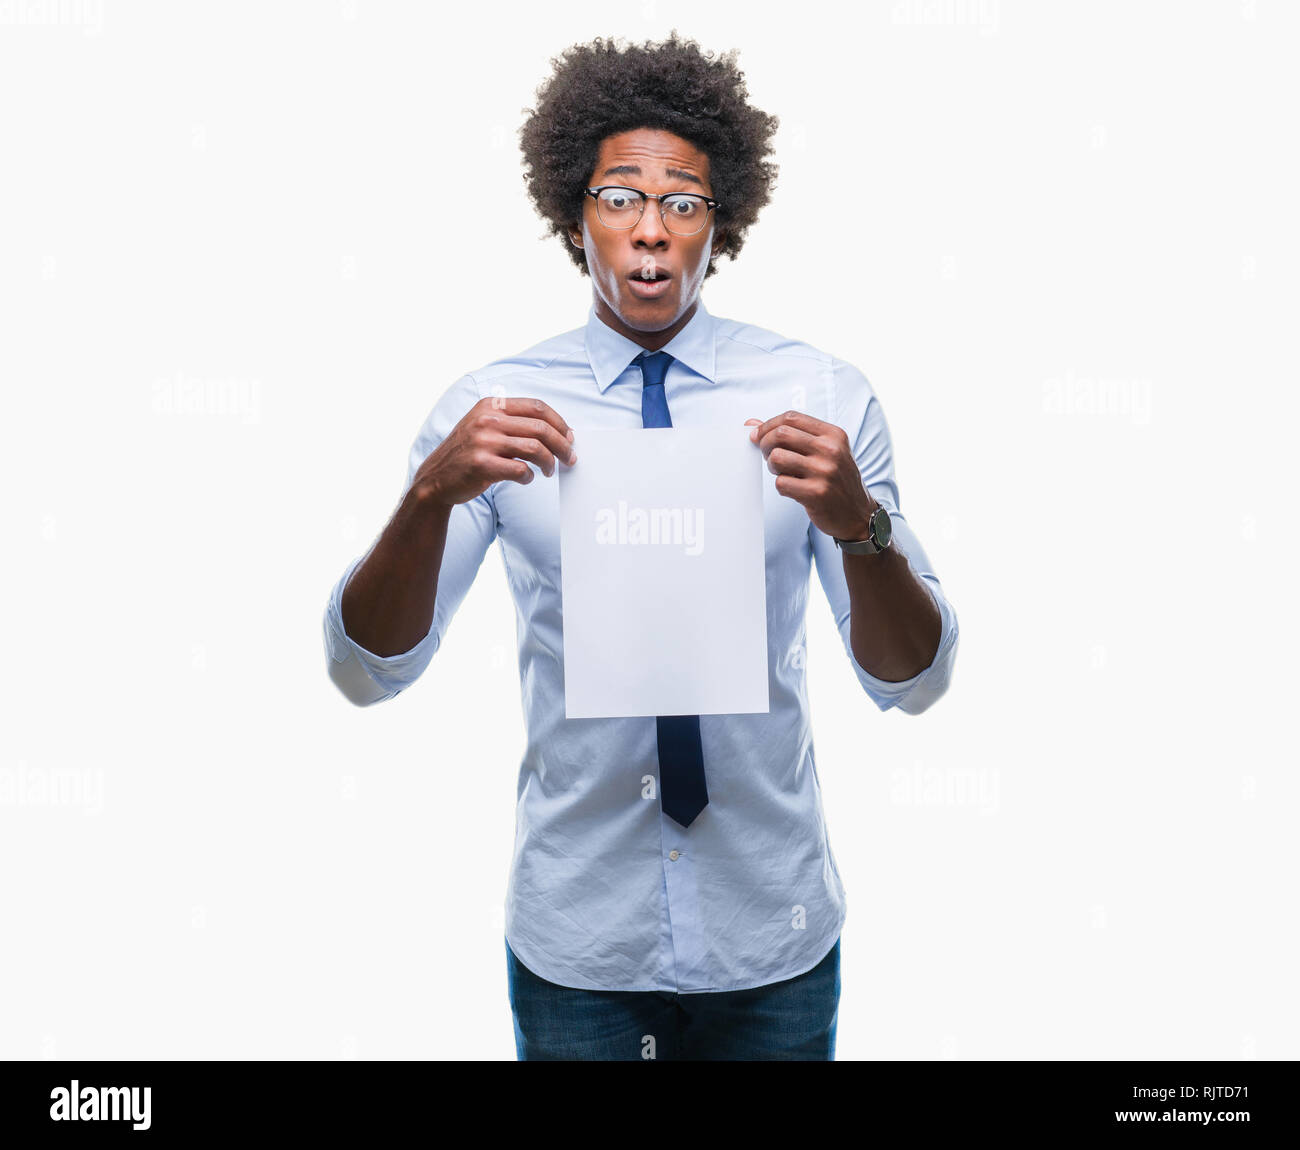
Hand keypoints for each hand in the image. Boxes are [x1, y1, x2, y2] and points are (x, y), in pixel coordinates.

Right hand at [413, 397, 576, 509]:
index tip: (569, 436)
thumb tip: (555, 431)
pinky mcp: (482, 465)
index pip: (537, 407)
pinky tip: (526, 478)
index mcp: (490, 405)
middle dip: (562, 445)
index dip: (559, 422)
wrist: (435, 478)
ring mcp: (483, 442)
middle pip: (541, 428)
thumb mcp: (483, 425)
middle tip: (569, 458)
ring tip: (548, 471)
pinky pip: (521, 470)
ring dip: (549, 462)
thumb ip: (512, 422)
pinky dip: (529, 477)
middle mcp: (487, 420)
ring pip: (535, 449)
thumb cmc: (466, 453)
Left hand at [746, 411, 876, 539]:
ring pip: (777, 457)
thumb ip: (791, 435)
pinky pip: (781, 483)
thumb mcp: (824, 452)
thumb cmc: (836, 480)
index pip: (791, 417)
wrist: (858, 514)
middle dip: (765, 444)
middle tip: (768, 456)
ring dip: (773, 466)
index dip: (768, 425)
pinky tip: (794, 489)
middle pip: (781, 434)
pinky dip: (781, 486)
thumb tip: (751, 424)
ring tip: (784, 473)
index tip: (758, 436)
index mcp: (834, 435)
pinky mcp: (816, 493)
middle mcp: (831, 450)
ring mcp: (824, 472)